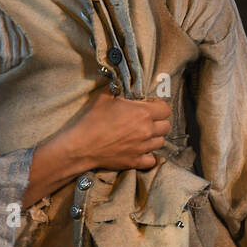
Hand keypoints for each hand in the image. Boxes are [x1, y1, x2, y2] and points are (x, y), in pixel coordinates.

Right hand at [25, 92, 170, 206]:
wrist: (80, 146)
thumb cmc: (91, 119)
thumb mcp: (104, 97)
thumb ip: (119, 90)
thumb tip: (122, 85)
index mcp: (143, 113)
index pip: (165, 109)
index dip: (158, 106)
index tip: (149, 106)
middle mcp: (146, 131)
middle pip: (166, 126)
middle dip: (159, 121)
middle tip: (147, 119)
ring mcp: (142, 148)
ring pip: (160, 142)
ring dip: (154, 137)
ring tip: (143, 134)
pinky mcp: (134, 161)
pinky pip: (151, 160)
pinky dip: (149, 155)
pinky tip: (140, 150)